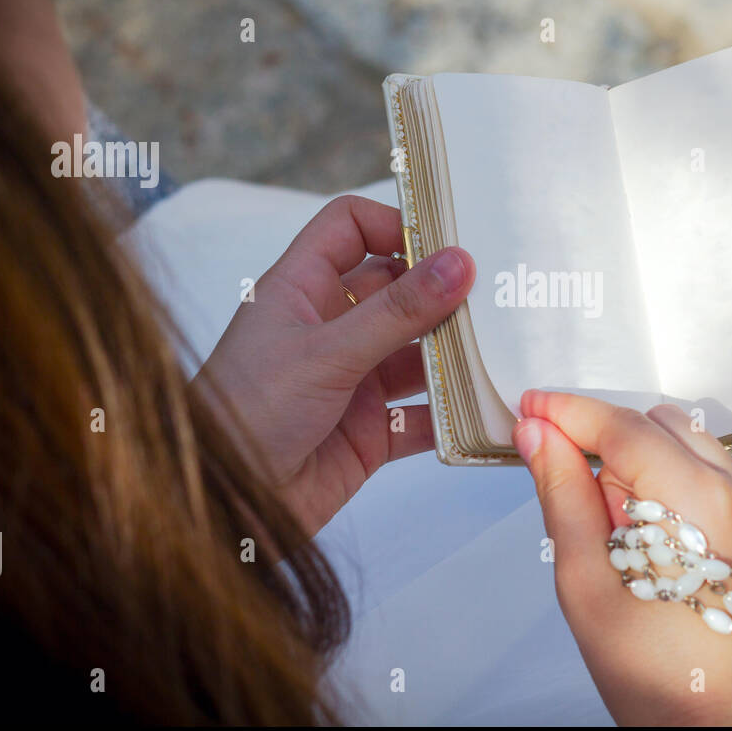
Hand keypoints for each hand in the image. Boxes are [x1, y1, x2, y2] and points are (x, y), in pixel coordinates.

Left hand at [194, 195, 473, 536]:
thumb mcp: (326, 352)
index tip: (448, 239)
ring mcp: (354, 379)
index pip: (351, 228)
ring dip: (456, 354)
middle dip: (444, 293)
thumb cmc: (246, 413)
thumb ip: (398, 311)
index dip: (396, 224)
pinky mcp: (371, 430)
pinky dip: (453, 414)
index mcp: (304, 289)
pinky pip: (424, 415)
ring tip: (504, 348)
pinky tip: (486, 409)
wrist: (227, 506)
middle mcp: (332, 328)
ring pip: (419, 354)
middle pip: (399, 291)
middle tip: (498, 292)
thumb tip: (458, 263)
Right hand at [514, 390, 731, 725]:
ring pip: (691, 446)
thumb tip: (540, 435)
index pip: (622, 425)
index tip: (531, 409)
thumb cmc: (658, 677)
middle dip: (606, 441)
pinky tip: (655, 543)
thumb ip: (563, 495)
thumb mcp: (586, 582)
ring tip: (618, 531)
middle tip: (571, 490)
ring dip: (644, 463)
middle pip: (659, 425)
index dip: (569, 411)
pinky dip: (677, 486)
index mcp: (698, 501)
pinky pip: (718, 479)